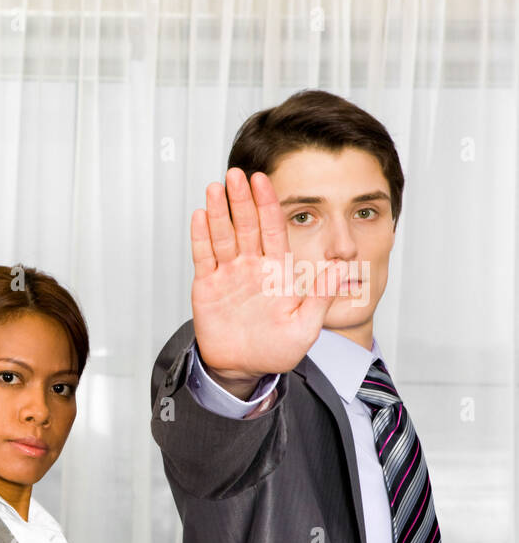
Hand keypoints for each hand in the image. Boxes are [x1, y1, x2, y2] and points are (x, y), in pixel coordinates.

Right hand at [190, 168, 337, 397]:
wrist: (243, 369)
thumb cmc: (276, 351)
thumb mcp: (306, 328)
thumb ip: (320, 297)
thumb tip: (342, 269)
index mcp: (277, 272)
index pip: (273, 230)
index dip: (268, 205)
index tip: (264, 180)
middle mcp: (252, 267)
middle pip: (246, 226)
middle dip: (241, 199)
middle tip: (237, 173)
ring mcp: (228, 275)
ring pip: (223, 236)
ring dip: (219, 211)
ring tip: (215, 186)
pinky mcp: (207, 287)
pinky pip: (203, 257)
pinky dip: (200, 236)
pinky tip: (200, 215)